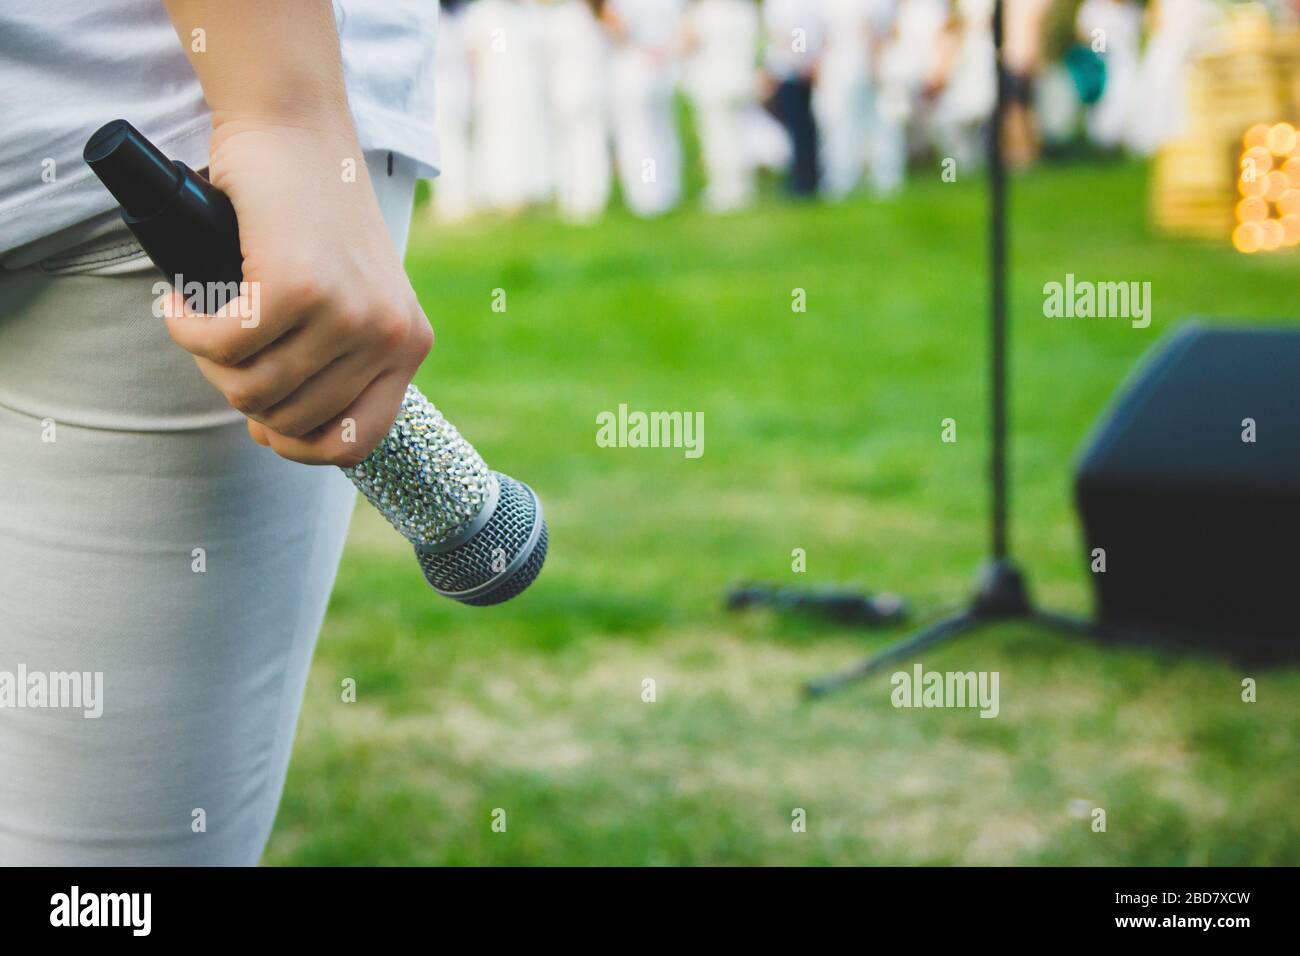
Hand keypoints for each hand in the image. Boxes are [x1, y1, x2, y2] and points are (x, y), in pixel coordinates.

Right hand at [164, 115, 431, 466]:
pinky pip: (222, 346)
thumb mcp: (354, 294)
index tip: (263, 418)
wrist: (296, 126)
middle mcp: (389, 335)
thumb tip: (286, 428)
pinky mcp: (298, 286)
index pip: (356, 442)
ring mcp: (349, 313)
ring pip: (251, 389)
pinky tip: (183, 302)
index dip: (297, 444)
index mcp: (409, 345)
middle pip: (290, 419)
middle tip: (221, 343)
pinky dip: (186, 328)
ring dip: (209, 361)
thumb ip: (344, 356)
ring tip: (204, 319)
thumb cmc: (313, 214)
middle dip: (239, 391)